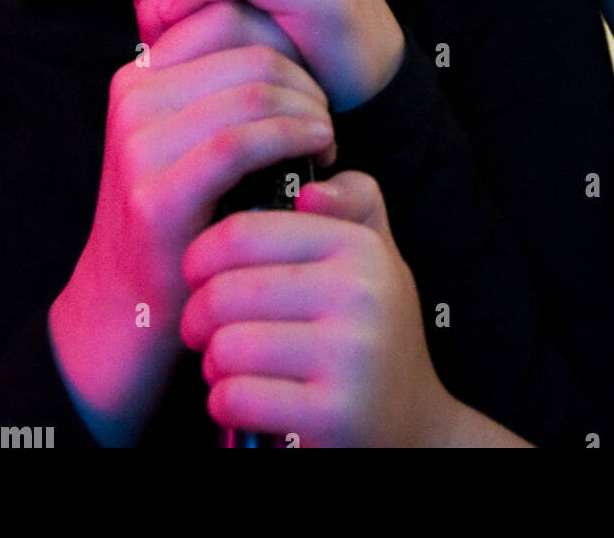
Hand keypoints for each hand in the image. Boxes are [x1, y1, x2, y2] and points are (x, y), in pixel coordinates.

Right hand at [48, 44, 333, 444]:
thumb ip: (221, 83)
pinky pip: (242, 142)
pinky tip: (317, 154)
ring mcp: (138, 145)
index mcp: (139, 74)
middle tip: (324, 114)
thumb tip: (281, 23)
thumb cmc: (182, 215)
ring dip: (307, 109)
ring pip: (253, 90)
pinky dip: (293, 138)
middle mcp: (131, 98)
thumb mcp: (191, 134)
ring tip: (323, 138)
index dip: (286, 39)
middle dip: (303, 75)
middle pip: (248, 46)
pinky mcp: (156, 194)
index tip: (308, 80)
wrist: (124, 307)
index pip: (228, 13)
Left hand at [181, 171, 460, 446]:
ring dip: (212, 364)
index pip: (244, 232)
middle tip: (205, 331)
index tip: (199, 276)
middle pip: (225, 292)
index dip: (202, 256)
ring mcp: (349, 356)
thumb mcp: (374, 256)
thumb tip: (310, 193)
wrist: (414, 421)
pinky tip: (244, 399)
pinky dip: (225, 403)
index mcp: (360, 247)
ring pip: (225, 347)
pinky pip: (235, 397)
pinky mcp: (331, 414)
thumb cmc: (373, 329)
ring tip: (228, 365)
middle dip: (198, 317)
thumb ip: (351, 202)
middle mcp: (360, 294)